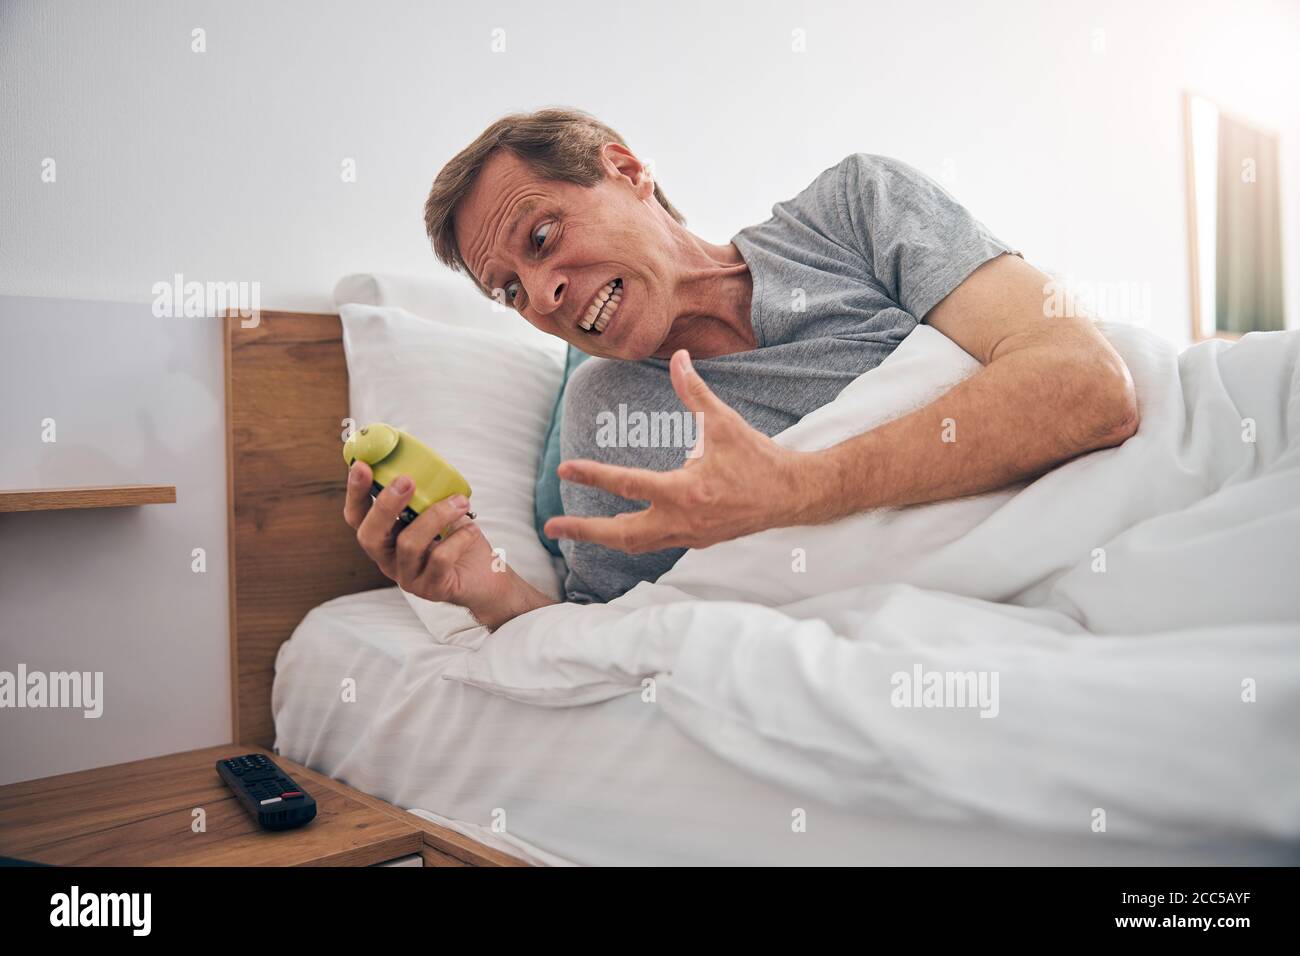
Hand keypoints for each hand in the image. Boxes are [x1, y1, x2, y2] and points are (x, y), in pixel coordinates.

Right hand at [344, 462, 552, 628]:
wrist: (487, 578)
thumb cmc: (459, 539)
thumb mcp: (438, 511)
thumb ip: (423, 492)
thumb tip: (417, 457)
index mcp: (385, 538)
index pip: (357, 517)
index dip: (355, 492)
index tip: (362, 465)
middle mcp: (389, 560)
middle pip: (370, 536)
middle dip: (385, 505)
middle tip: (406, 481)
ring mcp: (408, 577)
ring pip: (408, 544)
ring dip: (435, 516)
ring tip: (461, 502)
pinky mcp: (432, 588)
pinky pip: (439, 559)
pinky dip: (458, 539)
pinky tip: (472, 529)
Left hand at [543, 350, 817, 553]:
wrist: (791, 496)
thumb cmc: (758, 457)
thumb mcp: (725, 422)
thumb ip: (695, 392)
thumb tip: (678, 356)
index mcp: (686, 490)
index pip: (627, 484)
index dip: (592, 475)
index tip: (565, 470)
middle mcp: (683, 519)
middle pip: (621, 533)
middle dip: (584, 531)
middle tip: (552, 528)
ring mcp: (689, 535)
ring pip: (636, 544)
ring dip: (604, 538)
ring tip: (576, 532)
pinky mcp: (696, 541)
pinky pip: (655, 544)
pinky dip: (632, 538)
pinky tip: (619, 528)